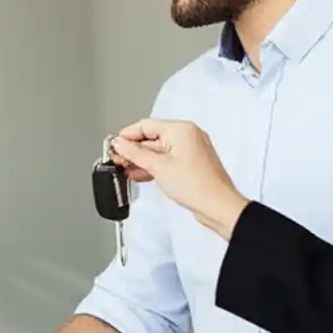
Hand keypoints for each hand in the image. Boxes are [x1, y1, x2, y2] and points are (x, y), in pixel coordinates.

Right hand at [107, 118, 249, 238]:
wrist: (218, 207)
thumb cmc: (198, 186)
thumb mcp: (158, 167)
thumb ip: (135, 153)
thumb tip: (120, 143)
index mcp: (181, 129)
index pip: (146, 125)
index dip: (126, 135)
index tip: (113, 145)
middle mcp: (187, 136)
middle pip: (151, 137)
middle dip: (133, 149)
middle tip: (118, 159)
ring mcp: (189, 150)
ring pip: (158, 150)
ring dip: (141, 159)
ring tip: (126, 169)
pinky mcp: (190, 163)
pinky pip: (166, 159)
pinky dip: (153, 166)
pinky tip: (140, 173)